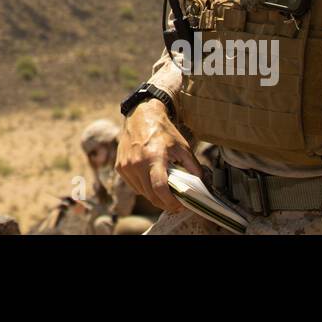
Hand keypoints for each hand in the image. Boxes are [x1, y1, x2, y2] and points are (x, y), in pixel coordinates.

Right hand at [115, 99, 202, 213]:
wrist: (140, 115)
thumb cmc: (162, 131)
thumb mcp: (182, 147)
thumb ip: (193, 167)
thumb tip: (201, 185)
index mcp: (154, 157)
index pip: (160, 189)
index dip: (171, 203)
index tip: (180, 205)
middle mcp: (137, 163)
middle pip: (151, 196)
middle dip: (165, 203)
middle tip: (175, 203)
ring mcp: (126, 166)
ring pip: (142, 193)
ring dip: (154, 196)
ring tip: (164, 189)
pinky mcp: (120, 167)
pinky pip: (134, 186)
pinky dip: (144, 187)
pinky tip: (151, 178)